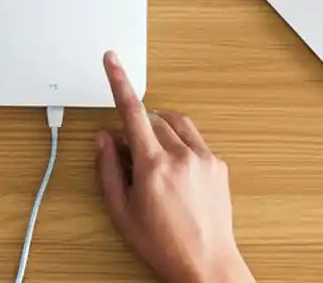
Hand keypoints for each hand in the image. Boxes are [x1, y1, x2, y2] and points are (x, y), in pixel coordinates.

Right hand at [96, 52, 252, 282]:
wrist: (206, 264)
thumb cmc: (163, 244)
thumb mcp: (121, 211)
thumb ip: (108, 169)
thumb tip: (104, 138)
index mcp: (153, 166)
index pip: (131, 112)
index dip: (119, 81)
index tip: (112, 59)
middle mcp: (181, 156)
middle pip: (152, 119)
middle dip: (137, 129)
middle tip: (130, 158)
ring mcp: (204, 158)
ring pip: (175, 124)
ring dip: (160, 131)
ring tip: (154, 160)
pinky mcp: (218, 164)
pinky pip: (195, 140)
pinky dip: (180, 146)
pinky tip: (176, 173)